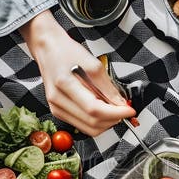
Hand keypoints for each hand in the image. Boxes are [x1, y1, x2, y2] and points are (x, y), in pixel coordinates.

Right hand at [20, 12, 134, 135]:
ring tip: (114, 109)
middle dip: (113, 119)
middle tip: (124, 110)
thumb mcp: (93, 63)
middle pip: (92, 123)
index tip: (129, 110)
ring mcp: (57, 108)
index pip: (94, 109)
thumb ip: (107, 87)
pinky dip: (96, 121)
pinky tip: (102, 110)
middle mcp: (58, 101)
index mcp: (65, 85)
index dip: (115, 113)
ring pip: (88, 128)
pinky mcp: (58, 112)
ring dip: (106, 122)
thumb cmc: (67, 52)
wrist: (49, 49)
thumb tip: (120, 104)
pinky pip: (82, 125)